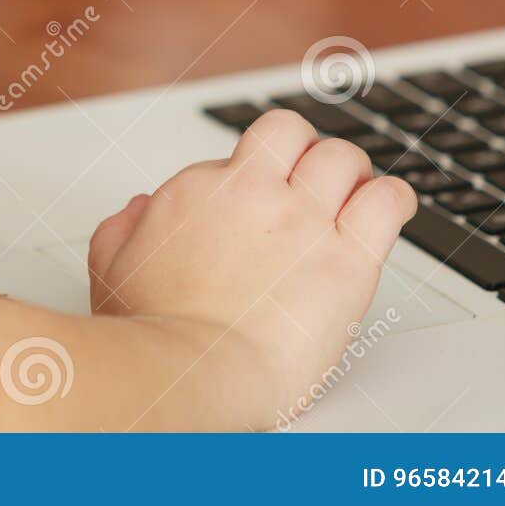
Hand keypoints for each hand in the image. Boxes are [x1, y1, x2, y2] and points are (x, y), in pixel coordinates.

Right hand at [86, 109, 417, 427]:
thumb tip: (139, 210)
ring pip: (344, 158)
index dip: (253, 179)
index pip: (237, 158)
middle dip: (307, 152)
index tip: (258, 203)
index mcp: (197, 192)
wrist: (192, 372)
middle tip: (315, 179)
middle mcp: (252, 193)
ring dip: (352, 172)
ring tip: (356, 194)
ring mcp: (304, 222)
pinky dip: (394, 199)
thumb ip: (123, 229)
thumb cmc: (152, 334)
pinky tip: (388, 209)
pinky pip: (388, 202)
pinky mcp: (348, 260)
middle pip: (293, 133)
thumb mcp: (111, 267)